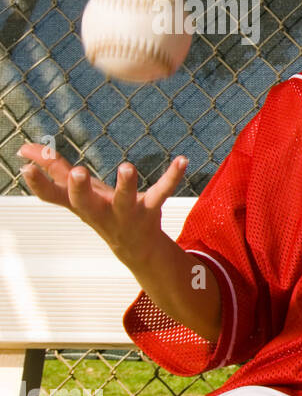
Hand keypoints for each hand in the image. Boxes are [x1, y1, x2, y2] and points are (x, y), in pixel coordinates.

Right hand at [17, 141, 187, 265]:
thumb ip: (52, 169)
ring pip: (125, 200)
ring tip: (127, 167)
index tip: (26, 168)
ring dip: (126, 184)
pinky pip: (162, 192)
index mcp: (79, 205)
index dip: (38, 184)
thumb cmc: (101, 211)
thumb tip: (24, 148)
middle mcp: (100, 211)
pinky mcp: (150, 209)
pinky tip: (182, 160)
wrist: (134, 247)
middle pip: (85, 203)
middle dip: (79, 189)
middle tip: (78, 172)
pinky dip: (172, 176)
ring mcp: (126, 213)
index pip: (53, 196)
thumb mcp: (75, 192)